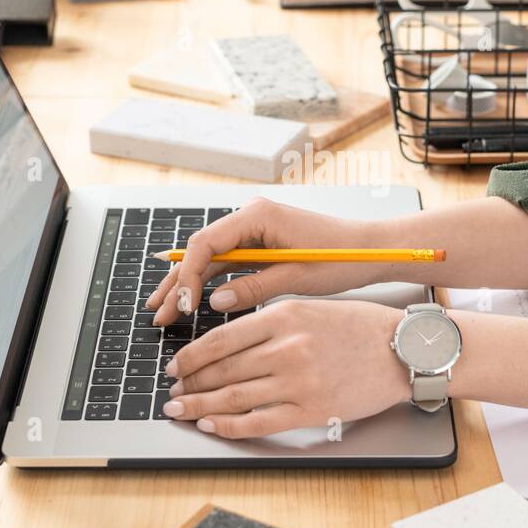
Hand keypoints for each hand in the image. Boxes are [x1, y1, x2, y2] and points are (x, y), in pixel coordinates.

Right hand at [146, 197, 383, 325]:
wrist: (369, 250)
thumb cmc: (341, 258)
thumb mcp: (296, 277)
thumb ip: (253, 287)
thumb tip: (213, 302)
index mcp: (258, 215)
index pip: (206, 244)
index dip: (189, 276)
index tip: (183, 305)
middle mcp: (250, 216)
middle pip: (201, 250)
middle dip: (178, 282)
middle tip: (157, 312)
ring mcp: (253, 228)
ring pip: (208, 257)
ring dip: (187, 283)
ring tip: (163, 310)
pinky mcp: (259, 241)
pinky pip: (224, 261)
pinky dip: (207, 281)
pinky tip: (189, 300)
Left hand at [160, 299, 409, 437]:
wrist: (402, 351)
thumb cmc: (360, 326)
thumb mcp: (311, 307)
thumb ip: (271, 321)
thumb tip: (228, 341)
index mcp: (284, 316)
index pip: (222, 338)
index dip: (192, 356)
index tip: (177, 364)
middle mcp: (287, 348)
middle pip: (222, 369)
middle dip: (190, 382)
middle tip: (172, 389)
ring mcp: (298, 381)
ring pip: (234, 397)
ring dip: (200, 406)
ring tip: (180, 409)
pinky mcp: (311, 409)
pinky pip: (259, 421)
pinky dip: (229, 426)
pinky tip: (211, 426)